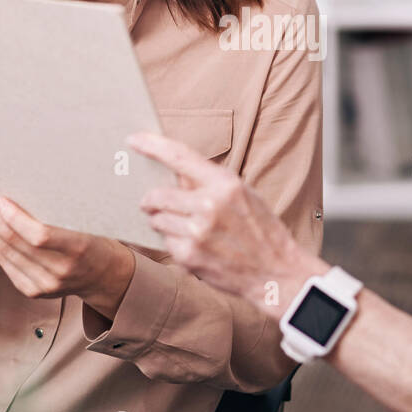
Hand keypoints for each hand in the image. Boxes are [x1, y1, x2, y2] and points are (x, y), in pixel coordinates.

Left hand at [0, 187, 134, 315]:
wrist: (105, 275)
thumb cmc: (97, 238)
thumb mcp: (89, 221)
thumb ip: (60, 211)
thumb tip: (21, 187)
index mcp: (79, 249)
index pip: (40, 235)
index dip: (16, 218)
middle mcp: (59, 271)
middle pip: (14, 242)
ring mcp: (44, 284)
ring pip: (4, 253)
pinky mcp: (33, 291)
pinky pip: (6, 263)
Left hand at [128, 131, 324, 316]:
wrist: (277, 272)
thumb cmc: (262, 231)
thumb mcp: (243, 195)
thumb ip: (210, 183)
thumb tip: (175, 173)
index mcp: (225, 184)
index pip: (179, 156)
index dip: (152, 145)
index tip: (134, 140)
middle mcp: (209, 205)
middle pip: (157, 195)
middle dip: (150, 200)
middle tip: (151, 203)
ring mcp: (198, 233)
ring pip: (157, 220)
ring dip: (162, 222)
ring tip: (185, 228)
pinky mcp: (190, 257)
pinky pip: (166, 243)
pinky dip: (175, 243)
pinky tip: (196, 247)